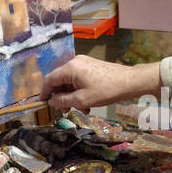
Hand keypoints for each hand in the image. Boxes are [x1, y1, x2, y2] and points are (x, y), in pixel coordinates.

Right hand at [40, 56, 161, 111]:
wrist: (129, 81)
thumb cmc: (106, 90)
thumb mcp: (82, 99)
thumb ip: (63, 101)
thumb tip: (52, 101)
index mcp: (70, 68)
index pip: (50, 79)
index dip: (44, 92)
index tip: (42, 103)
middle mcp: (75, 62)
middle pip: (60, 80)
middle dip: (61, 96)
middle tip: (66, 110)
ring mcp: (84, 63)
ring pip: (70, 81)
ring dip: (72, 96)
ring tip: (81, 108)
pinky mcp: (91, 66)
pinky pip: (79, 79)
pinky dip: (79, 90)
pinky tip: (87, 102)